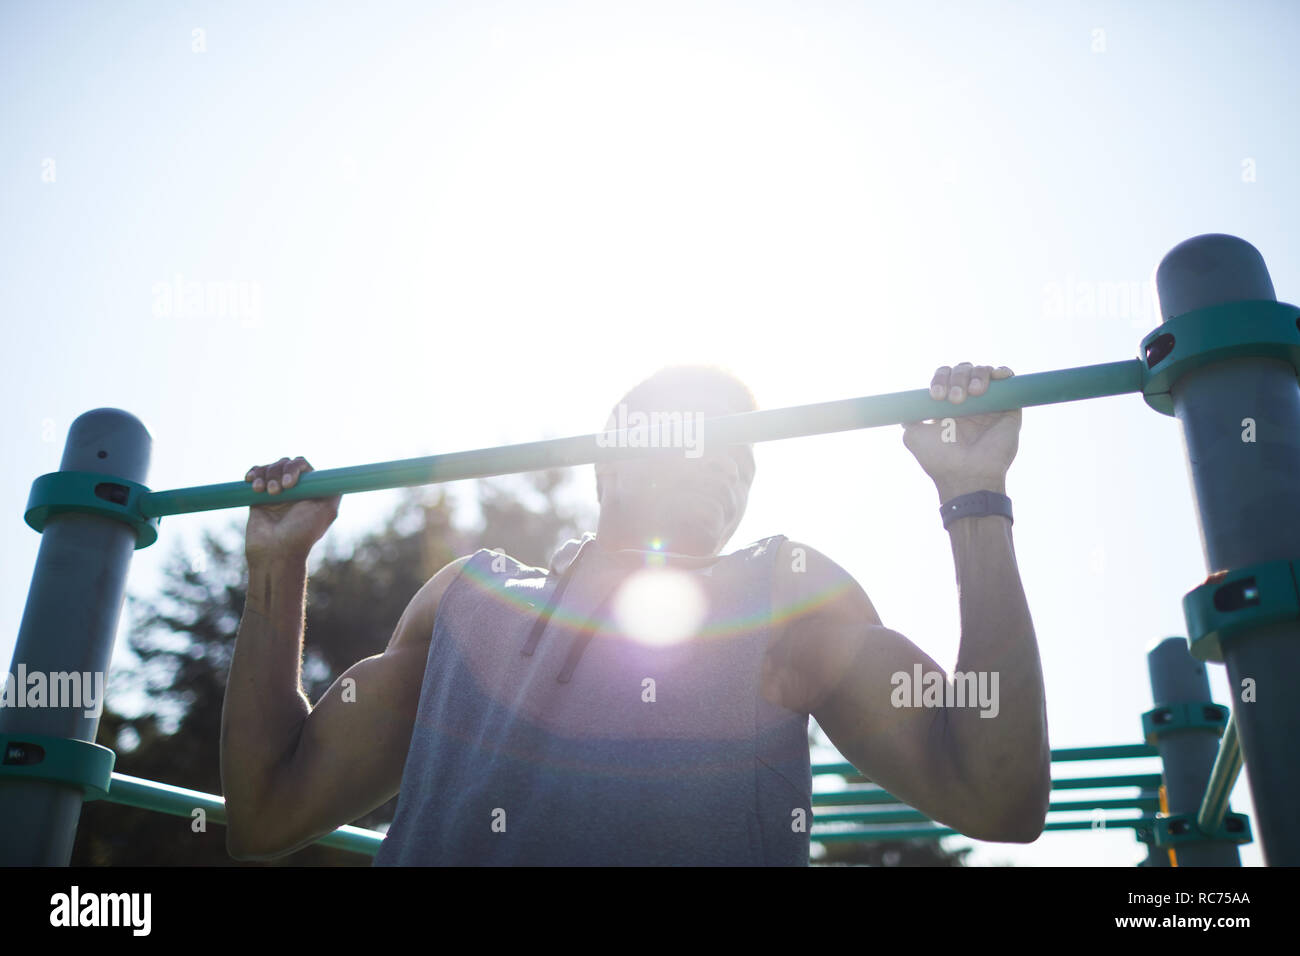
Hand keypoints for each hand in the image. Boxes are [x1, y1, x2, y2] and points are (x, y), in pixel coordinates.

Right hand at [243, 456, 340, 561]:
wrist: (274, 552)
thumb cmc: (302, 533)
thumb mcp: (327, 511)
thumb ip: (334, 491)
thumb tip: (340, 476)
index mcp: (311, 491)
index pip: (303, 465)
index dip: (295, 468)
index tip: (290, 484)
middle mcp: (295, 490)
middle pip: (285, 463)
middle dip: (279, 472)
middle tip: (277, 492)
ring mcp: (277, 492)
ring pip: (270, 467)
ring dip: (265, 475)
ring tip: (263, 492)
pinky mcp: (259, 496)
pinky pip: (255, 474)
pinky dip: (253, 473)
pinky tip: (250, 481)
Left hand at [901, 363, 1020, 498]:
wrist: (967, 475)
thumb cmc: (940, 459)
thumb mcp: (913, 436)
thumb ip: (909, 417)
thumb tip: (904, 406)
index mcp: (948, 407)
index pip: (945, 377)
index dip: (940, 378)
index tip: (937, 395)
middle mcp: (969, 403)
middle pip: (963, 370)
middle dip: (957, 378)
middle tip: (954, 399)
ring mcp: (990, 405)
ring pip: (984, 371)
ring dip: (976, 375)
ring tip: (974, 393)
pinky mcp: (1009, 409)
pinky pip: (1009, 380)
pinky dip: (1003, 372)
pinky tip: (997, 377)